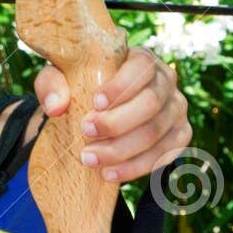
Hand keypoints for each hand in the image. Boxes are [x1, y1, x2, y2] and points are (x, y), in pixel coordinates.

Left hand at [34, 46, 190, 183]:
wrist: (96, 109)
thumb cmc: (81, 86)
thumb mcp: (61, 77)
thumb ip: (53, 85)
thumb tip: (56, 107)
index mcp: (143, 59)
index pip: (141, 68)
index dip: (121, 87)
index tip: (94, 103)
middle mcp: (167, 82)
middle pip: (151, 103)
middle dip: (117, 123)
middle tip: (86, 133)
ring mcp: (176, 110)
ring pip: (156, 133)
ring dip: (121, 150)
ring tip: (90, 159)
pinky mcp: (179, 136)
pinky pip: (164, 155)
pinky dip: (135, 168)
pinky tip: (109, 173)